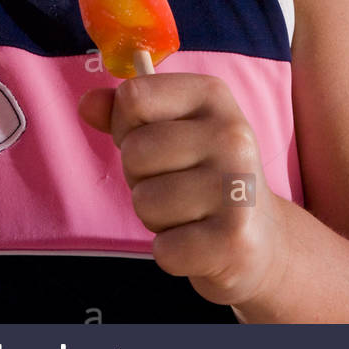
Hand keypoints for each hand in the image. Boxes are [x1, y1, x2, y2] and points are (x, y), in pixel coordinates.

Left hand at [79, 72, 283, 307]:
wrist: (262, 238)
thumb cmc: (202, 176)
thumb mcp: (168, 130)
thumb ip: (124, 114)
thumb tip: (86, 105)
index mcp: (212, 96)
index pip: (133, 96)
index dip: (126, 126)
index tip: (153, 142)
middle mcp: (232, 134)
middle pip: (134, 152)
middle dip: (140, 177)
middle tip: (176, 185)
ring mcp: (237, 188)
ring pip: (145, 202)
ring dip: (156, 217)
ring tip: (189, 213)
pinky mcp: (234, 240)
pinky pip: (164, 249)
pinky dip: (172, 253)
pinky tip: (199, 243)